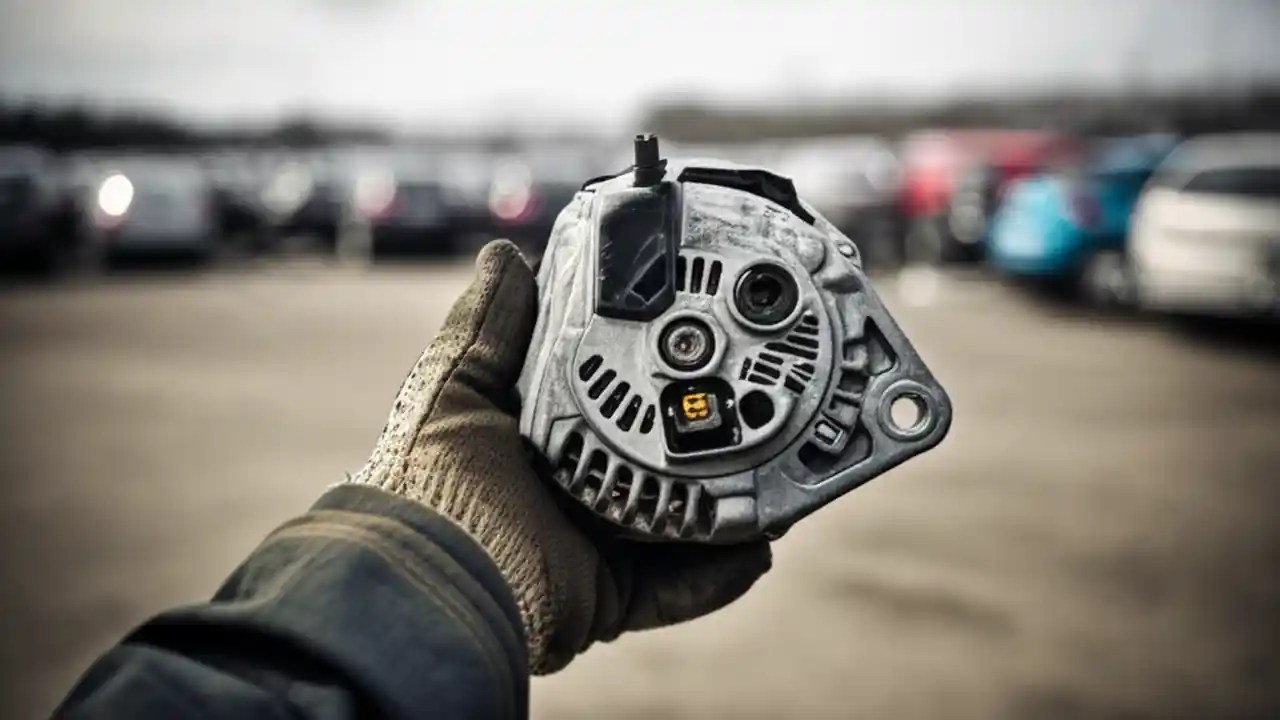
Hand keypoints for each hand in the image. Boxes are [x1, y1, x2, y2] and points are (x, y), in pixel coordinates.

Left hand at [350, 240, 771, 672]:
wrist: (429, 578)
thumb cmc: (430, 480)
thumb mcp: (458, 385)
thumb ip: (491, 326)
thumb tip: (505, 254)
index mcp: (530, 444)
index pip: (600, 403)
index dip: (642, 378)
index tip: (687, 349)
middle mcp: (561, 497)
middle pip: (646, 467)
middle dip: (696, 447)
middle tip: (748, 413)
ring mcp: (586, 551)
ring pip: (673, 529)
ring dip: (722, 509)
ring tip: (768, 478)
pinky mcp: (604, 601)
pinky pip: (677, 589)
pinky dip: (717, 575)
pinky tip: (754, 550)